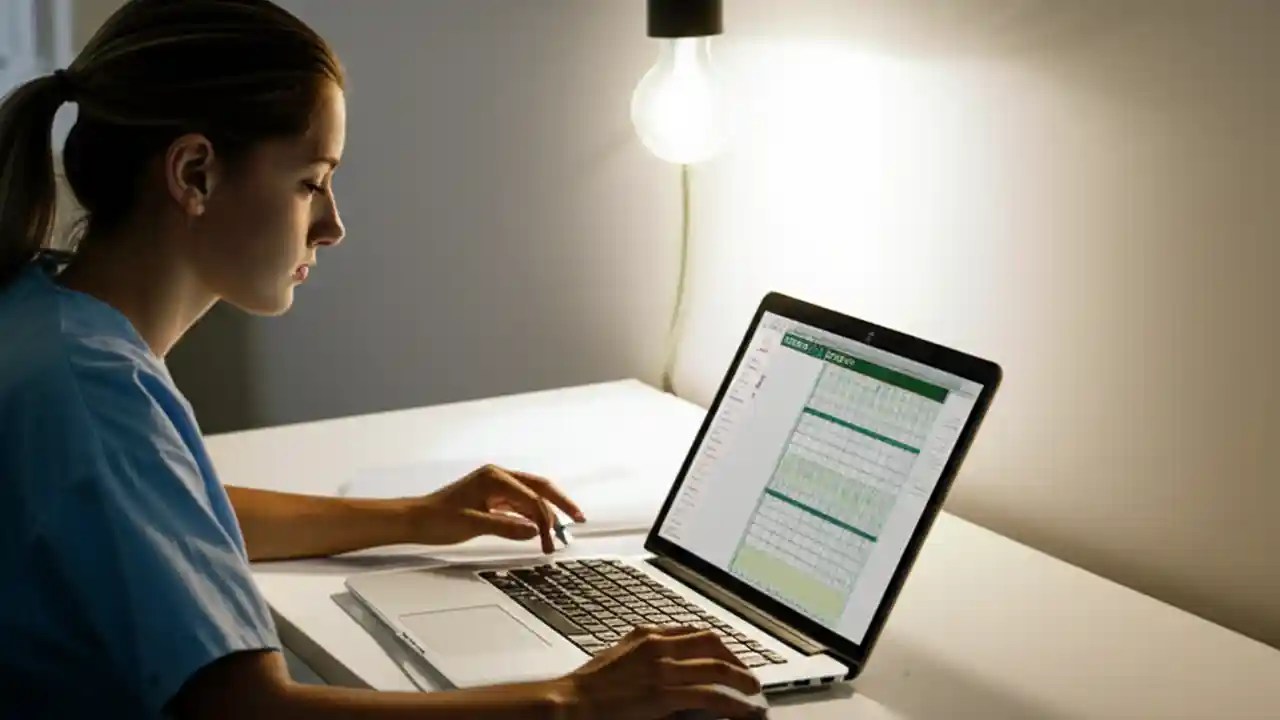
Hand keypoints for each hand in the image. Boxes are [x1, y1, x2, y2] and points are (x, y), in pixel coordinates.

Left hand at [405, 464, 585, 552]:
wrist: (413, 520)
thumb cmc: (437, 519)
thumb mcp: (473, 525)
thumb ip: (506, 527)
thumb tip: (535, 531)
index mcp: (495, 478)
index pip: (531, 498)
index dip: (546, 519)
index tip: (552, 541)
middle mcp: (498, 478)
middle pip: (539, 488)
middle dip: (560, 504)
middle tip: (579, 518)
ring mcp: (495, 487)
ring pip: (530, 496)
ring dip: (546, 512)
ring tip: (561, 530)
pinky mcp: (491, 498)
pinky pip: (519, 505)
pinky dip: (532, 516)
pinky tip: (540, 528)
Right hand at [553, 626, 765, 719]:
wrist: (569, 703)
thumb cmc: (587, 687)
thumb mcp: (617, 657)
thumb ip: (643, 654)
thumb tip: (664, 665)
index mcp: (647, 635)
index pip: (693, 631)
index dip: (717, 645)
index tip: (729, 657)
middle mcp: (659, 645)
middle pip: (712, 642)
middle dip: (735, 658)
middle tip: (747, 676)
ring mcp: (663, 669)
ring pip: (718, 668)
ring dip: (742, 681)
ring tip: (754, 694)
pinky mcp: (665, 694)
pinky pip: (710, 695)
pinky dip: (733, 703)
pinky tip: (744, 710)